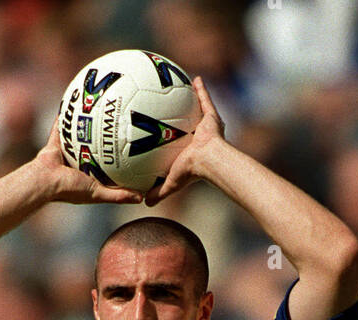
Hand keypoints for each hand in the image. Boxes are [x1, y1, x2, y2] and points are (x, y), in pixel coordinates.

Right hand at [34, 116, 143, 205]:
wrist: (44, 182)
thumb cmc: (70, 190)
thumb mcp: (98, 193)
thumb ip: (118, 196)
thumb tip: (141, 198)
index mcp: (88, 175)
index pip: (107, 167)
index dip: (118, 159)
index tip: (132, 149)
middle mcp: (77, 163)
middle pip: (94, 148)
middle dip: (104, 138)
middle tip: (118, 124)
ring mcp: (66, 151)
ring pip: (79, 136)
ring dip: (87, 124)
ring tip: (98, 109)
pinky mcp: (56, 141)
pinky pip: (61, 125)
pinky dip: (66, 115)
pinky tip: (75, 101)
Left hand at [145, 76, 225, 205]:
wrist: (209, 160)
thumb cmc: (191, 171)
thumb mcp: (171, 182)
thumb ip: (159, 191)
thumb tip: (144, 202)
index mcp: (188, 150)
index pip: (176, 142)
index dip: (170, 137)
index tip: (160, 131)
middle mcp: (196, 136)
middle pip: (186, 123)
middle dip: (179, 116)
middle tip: (167, 107)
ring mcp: (205, 125)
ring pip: (196, 109)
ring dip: (189, 99)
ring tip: (179, 87)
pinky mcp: (212, 116)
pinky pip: (205, 98)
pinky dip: (201, 88)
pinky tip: (194, 78)